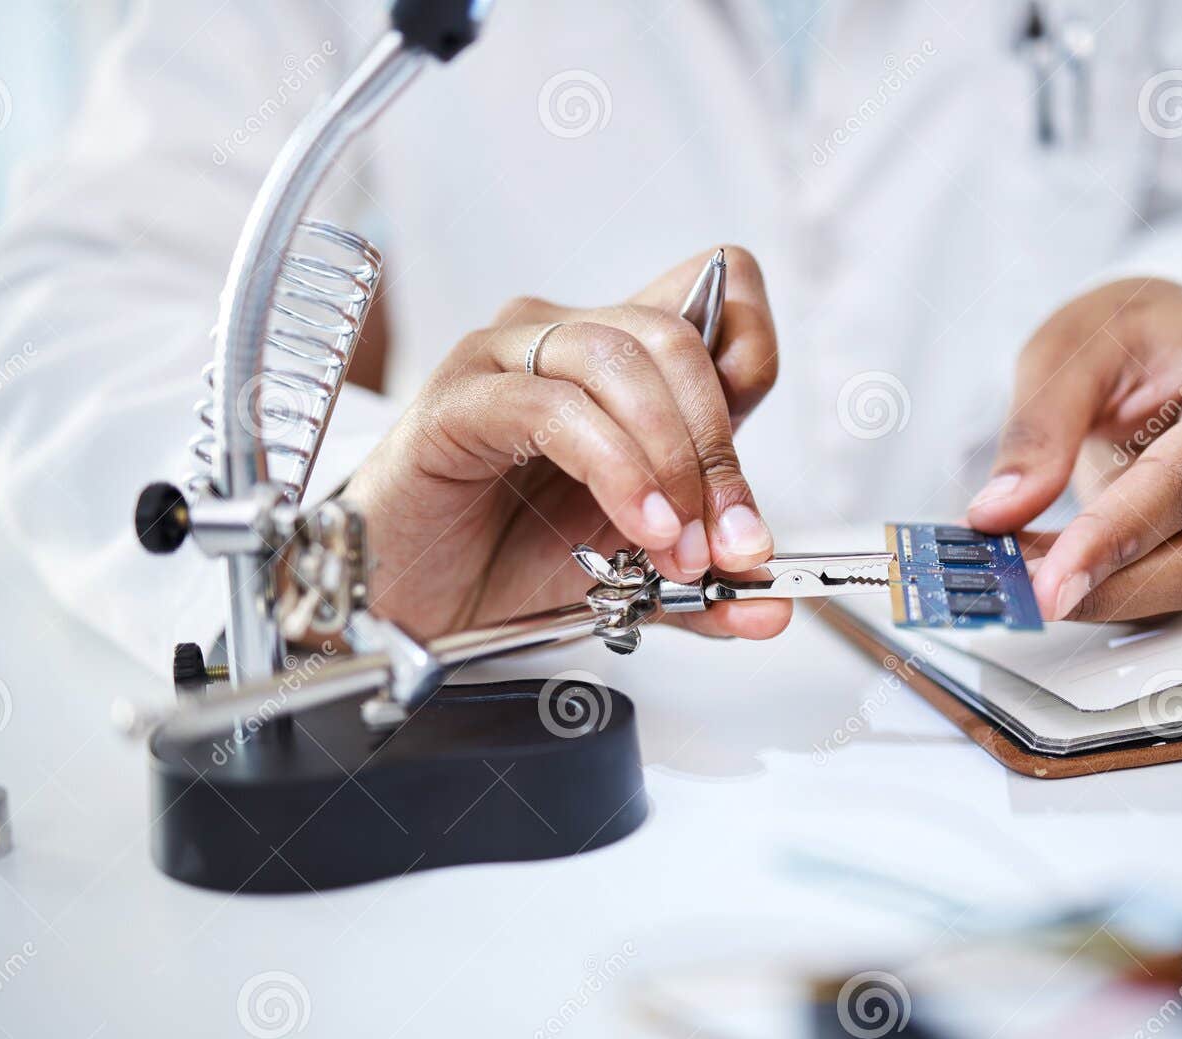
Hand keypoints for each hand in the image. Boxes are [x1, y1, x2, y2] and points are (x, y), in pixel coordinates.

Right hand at [342, 246, 789, 642]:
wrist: (409, 604)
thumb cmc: (503, 561)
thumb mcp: (634, 575)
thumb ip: (705, 586)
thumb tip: (772, 604)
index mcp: (622, 362)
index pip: (713, 290)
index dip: (750, 358)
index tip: (749, 463)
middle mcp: (566, 340)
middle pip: (676, 336)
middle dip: (717, 448)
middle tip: (727, 541)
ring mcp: (507, 359)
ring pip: (620, 358)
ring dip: (669, 460)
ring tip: (677, 545)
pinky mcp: (458, 399)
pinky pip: (552, 405)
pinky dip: (612, 466)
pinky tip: (634, 523)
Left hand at [967, 278, 1181, 620]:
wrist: (1177, 341)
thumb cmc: (1137, 330)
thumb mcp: (1071, 349)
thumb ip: (1038, 428)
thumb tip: (1000, 511)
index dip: (1113, 539)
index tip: (1052, 583)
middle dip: (1104, 587)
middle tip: (1021, 594)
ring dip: (1101, 594)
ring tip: (1022, 578)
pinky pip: (1175, 584)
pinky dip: (1110, 587)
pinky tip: (1050, 572)